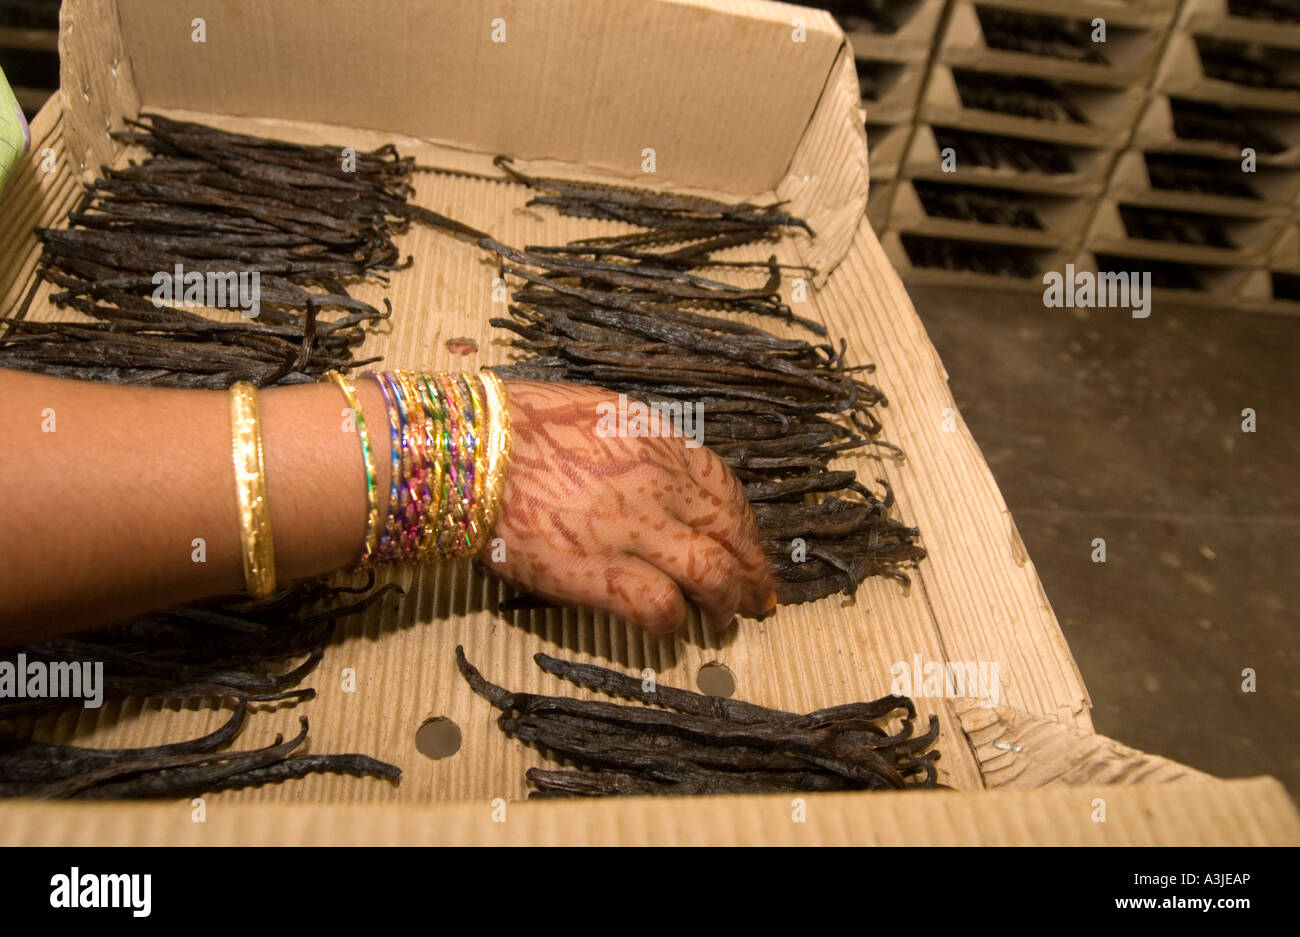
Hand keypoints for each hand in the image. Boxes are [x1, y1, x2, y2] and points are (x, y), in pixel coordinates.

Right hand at [486, 381, 776, 633]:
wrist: (471, 449)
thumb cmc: (520, 426)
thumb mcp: (601, 414)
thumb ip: (643, 446)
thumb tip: (666, 476)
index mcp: (661, 441)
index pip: (726, 491)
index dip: (746, 529)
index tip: (751, 552)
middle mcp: (660, 483)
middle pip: (730, 535)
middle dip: (752, 573)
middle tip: (758, 600)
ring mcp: (633, 528)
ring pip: (711, 575)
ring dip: (724, 605)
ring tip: (721, 624)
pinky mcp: (599, 572)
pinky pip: (659, 607)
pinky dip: (672, 624)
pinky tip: (668, 630)